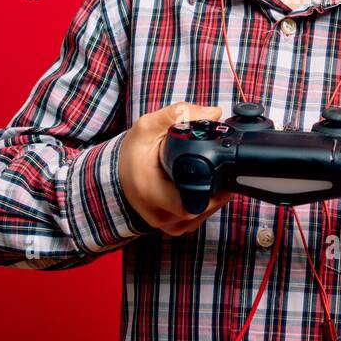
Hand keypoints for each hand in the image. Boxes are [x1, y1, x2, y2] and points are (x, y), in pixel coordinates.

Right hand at [118, 102, 235, 236]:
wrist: (120, 173)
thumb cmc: (134, 152)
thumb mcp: (148, 126)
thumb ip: (179, 114)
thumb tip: (214, 113)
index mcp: (151, 192)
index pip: (192, 202)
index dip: (213, 188)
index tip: (219, 169)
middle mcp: (158, 214)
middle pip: (203, 209)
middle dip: (217, 189)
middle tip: (220, 169)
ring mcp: (166, 225)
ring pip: (202, 217)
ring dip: (214, 198)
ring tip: (213, 176)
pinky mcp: (173, 228)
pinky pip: (197, 220)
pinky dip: (206, 205)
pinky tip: (206, 188)